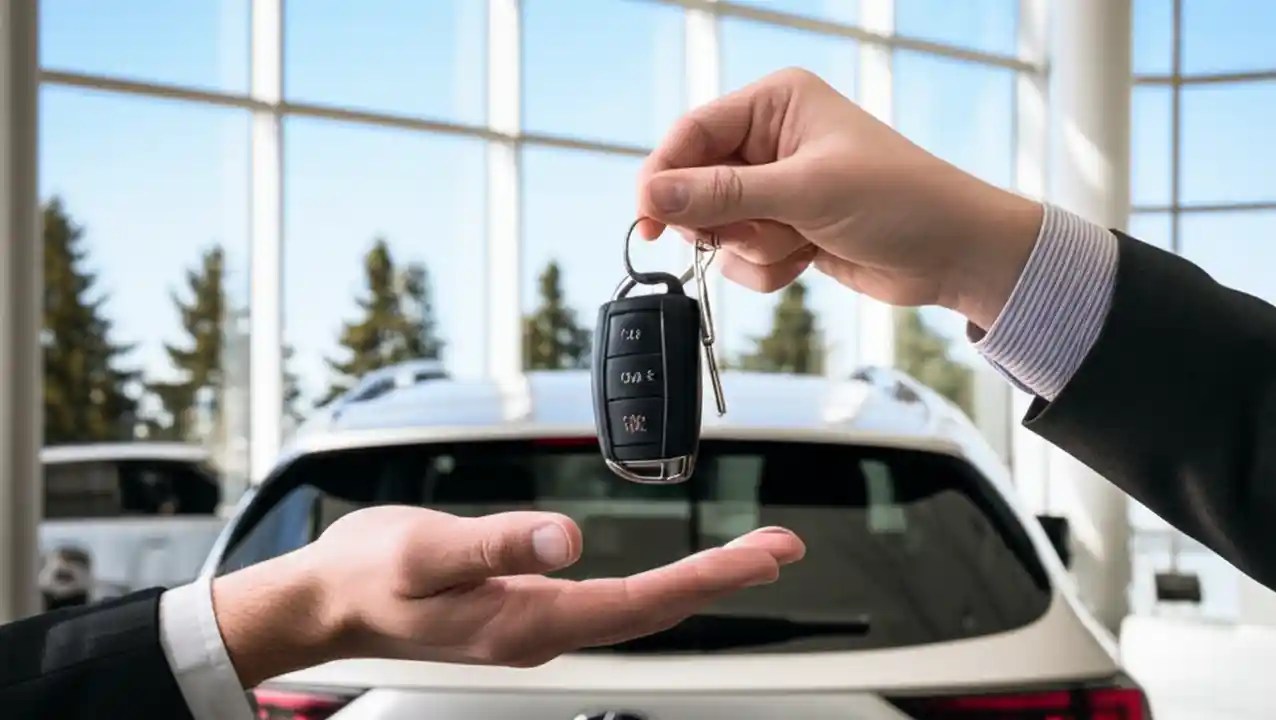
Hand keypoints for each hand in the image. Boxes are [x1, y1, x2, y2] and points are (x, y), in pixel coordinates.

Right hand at [212, 505, 803, 686]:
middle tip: (780, 548)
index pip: (641, 602)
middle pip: (654, 609)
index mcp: (529, 622)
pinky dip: (656, 582)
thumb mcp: (427, 550)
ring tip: (747, 556)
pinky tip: (673, 574)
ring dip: (696, 580)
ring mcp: (536, 623)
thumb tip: (569, 538)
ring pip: (637, 607)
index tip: (762, 556)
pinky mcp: (526, 609)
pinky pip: (610, 601)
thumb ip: (499, 544)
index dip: (707, 577)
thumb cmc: (369, 575)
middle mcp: (543, 631)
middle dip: (721, 578)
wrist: (328, 602)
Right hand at [635, 67, 1043, 330]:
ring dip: (752, 248)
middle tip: (752, 233)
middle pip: (697, 185)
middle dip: (722, 221)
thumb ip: (722, 195)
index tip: (646, 220)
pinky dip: (767, 267)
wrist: (954, 254)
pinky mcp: (786, 227)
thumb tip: (652, 197)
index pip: (693, 134)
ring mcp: (777, 187)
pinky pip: (743, 256)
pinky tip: (807, 258)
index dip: (663, 178)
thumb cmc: (900, 201)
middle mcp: (771, 139)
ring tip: (799, 241)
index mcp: (776, 103)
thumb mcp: (804, 193)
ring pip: (719, 228)